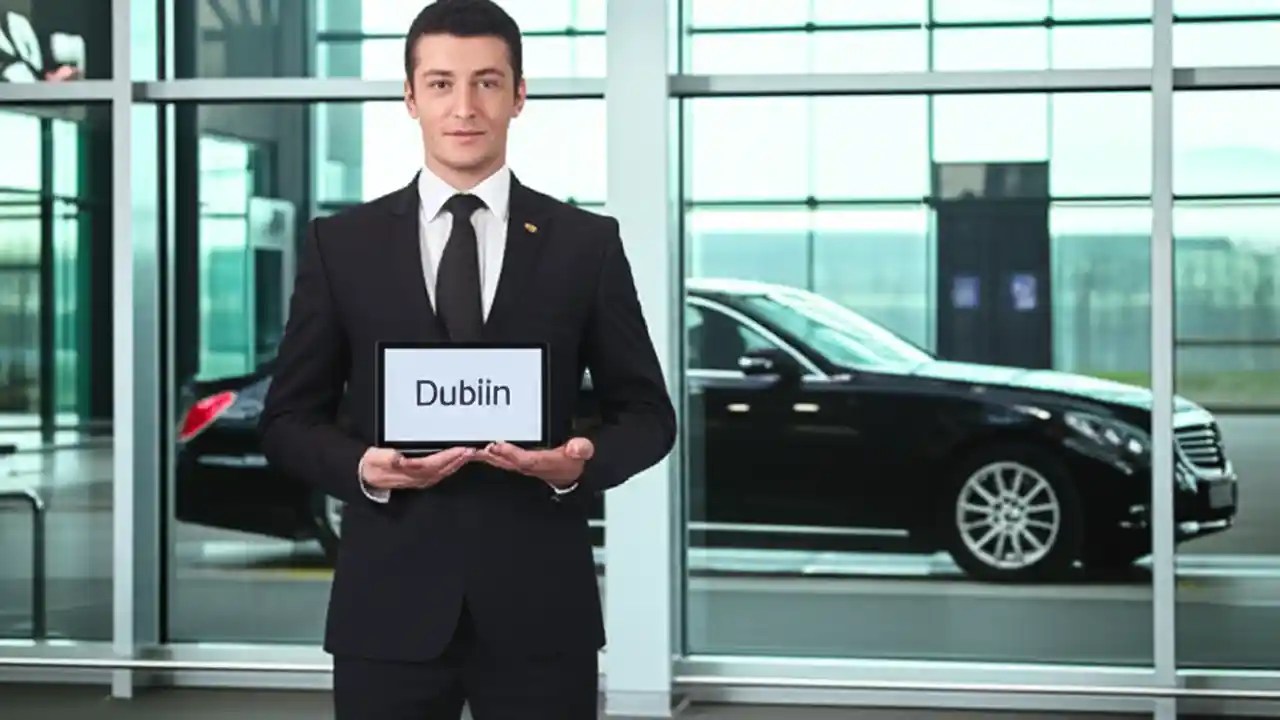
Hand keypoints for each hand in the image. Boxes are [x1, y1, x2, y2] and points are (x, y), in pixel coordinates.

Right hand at [359, 446, 475, 489]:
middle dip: (458, 460)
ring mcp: (420, 480)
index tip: (459, 450)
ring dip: (457, 463)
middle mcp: (417, 478)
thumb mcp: (376, 459)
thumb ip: (388, 459)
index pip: (432, 464)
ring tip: (468, 454)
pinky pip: (440, 473)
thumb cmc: (373, 465)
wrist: (366, 476)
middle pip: (442, 469)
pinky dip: (451, 466)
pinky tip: (456, 461)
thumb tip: (399, 458)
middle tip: (471, 450)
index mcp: (408, 472)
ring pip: (443, 472)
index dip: (447, 457)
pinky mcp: (421, 478)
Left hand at [477, 438, 593, 487]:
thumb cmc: (572, 461)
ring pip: (499, 461)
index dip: (512, 454)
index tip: (498, 445)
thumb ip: (581, 449)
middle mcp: (529, 465)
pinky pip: (498, 458)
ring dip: (485, 455)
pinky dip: (486, 454)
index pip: (526, 460)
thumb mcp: (583, 453)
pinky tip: (475, 448)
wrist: (569, 474)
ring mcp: (520, 465)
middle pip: (508, 462)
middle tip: (477, 447)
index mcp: (544, 463)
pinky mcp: (514, 462)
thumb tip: (577, 447)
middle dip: (492, 455)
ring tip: (471, 448)